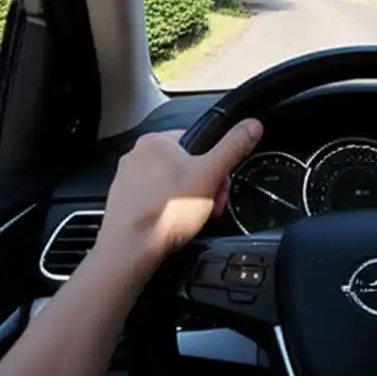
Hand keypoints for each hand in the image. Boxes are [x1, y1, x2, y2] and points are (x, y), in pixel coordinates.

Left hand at [94, 120, 262, 273]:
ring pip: (171, 185)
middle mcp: (137, 156)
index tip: (220, 187)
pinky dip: (168, 212)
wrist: (130, 250)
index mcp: (156, 141)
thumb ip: (233, 147)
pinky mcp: (124, 203)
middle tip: (210, 207)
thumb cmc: (166, 211)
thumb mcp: (210, 174)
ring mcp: (127, 180)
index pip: (199, 143)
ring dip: (188, 201)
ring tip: (191, 220)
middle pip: (186, 166)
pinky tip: (172, 226)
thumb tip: (252, 125)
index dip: (216, 166)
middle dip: (204, 187)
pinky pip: (155, 201)